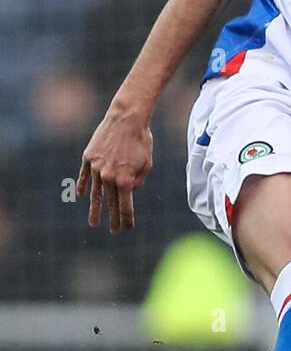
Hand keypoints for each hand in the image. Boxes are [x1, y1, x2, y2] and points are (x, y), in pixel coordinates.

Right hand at [76, 105, 152, 232]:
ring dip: (95, 210)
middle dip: (113, 219)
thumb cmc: (140, 141)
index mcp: (126, 180)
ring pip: (95, 194)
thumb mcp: (147, 164)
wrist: (126, 118)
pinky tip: (83, 196)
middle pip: (110, 203)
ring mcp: (96, 168)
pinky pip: (84, 177)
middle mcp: (109, 177)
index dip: (126, 219)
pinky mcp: (88, 158)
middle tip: (113, 231)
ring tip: (93, 223)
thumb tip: (129, 191)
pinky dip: (84, 187)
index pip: (125, 206)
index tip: (126, 229)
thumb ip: (138, 181)